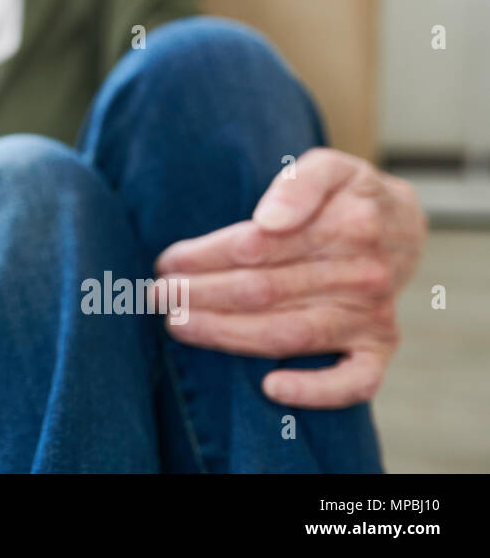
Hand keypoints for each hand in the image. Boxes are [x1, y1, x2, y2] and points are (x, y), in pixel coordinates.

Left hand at [154, 148, 426, 408]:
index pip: (256, 248)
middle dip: (200, 295)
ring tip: (178, 325)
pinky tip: (270, 387)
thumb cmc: (347, 195)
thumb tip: (269, 218)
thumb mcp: (329, 167)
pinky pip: (354, 381)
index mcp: (346, 226)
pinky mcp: (379, 348)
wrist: (402, 226)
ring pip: (288, 333)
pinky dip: (316, 391)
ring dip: (227, 334)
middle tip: (155, 296)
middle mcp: (361, 275)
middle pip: (262, 292)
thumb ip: (298, 184)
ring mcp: (371, 316)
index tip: (165, 262)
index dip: (204, 257)